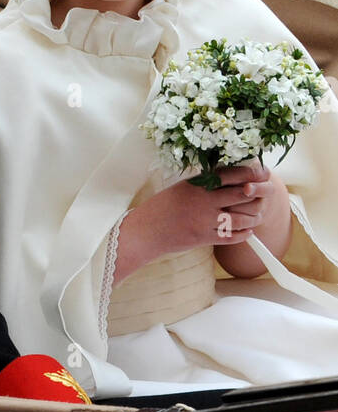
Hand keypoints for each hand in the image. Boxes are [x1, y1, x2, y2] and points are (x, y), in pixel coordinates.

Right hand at [113, 163, 286, 284]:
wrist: (147, 230)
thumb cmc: (164, 206)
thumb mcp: (184, 187)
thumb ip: (207, 183)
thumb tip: (234, 178)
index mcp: (200, 184)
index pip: (233, 175)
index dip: (252, 173)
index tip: (264, 173)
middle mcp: (205, 200)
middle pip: (243, 195)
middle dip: (257, 195)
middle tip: (263, 195)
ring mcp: (206, 220)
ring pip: (242, 218)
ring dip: (254, 217)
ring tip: (257, 215)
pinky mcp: (205, 238)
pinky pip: (232, 236)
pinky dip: (244, 233)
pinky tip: (248, 230)